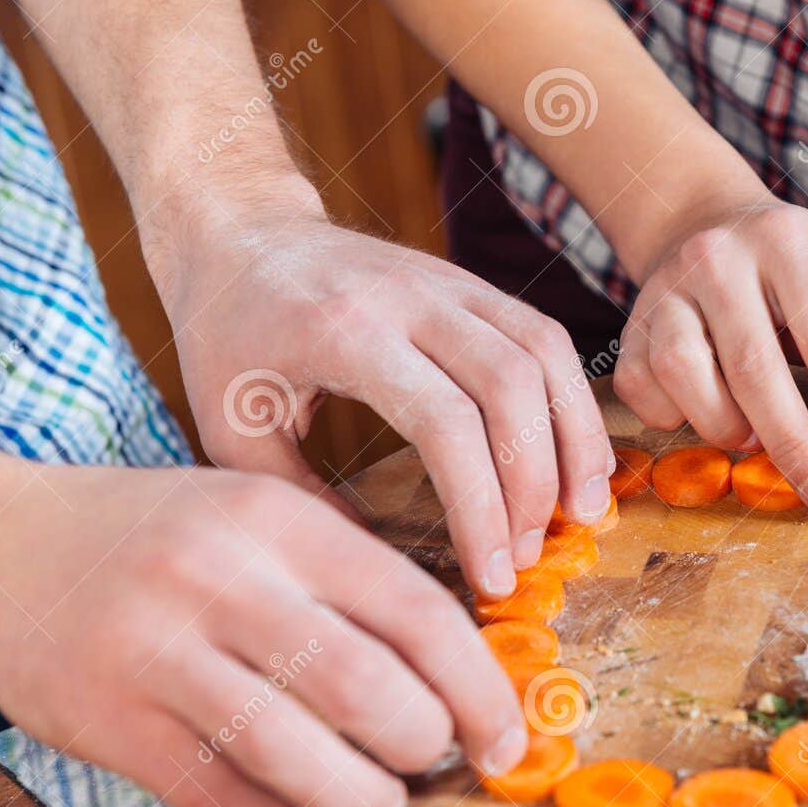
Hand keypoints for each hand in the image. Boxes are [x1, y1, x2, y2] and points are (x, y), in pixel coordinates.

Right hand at [0, 455, 526, 806]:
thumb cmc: (154, 536)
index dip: (480, 689)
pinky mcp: (108, 723)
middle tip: (435, 762)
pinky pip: (221, 798)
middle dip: (425, 745)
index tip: (506, 737)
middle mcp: (221, 581)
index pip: (418, 612)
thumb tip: (459, 671)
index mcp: (278, 521)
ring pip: (296, 754)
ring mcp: (157, 653)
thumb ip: (348, 576)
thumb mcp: (256, 513)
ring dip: (364, 801)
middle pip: (367, 688)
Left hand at [146, 188, 612, 598]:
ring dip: (574, 443)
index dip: (480, 506)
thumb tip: (382, 573)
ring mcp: (451, 283)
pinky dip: (575, 404)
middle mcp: (410, 298)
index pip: (444, 421)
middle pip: (510, 388)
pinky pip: (547, 340)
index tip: (489, 576)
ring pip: (545, 357)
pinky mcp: (475, 285)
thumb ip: (304, 501)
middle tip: (527, 557)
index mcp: (343, 332)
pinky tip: (579, 463)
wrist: (240, 230)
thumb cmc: (228, 337)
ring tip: (580, 515)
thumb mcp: (231, 430)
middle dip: (533, 485)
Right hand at [614, 195, 807, 513]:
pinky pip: (645, 392)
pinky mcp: (628, 326)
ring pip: (685, 377)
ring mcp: (664, 290)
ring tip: (753, 436)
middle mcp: (718, 258)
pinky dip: (675, 419)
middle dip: (794, 445)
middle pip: (753, 368)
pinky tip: (703, 410)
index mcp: (787, 243)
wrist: (701, 224)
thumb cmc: (785, 274)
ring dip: (726, 427)